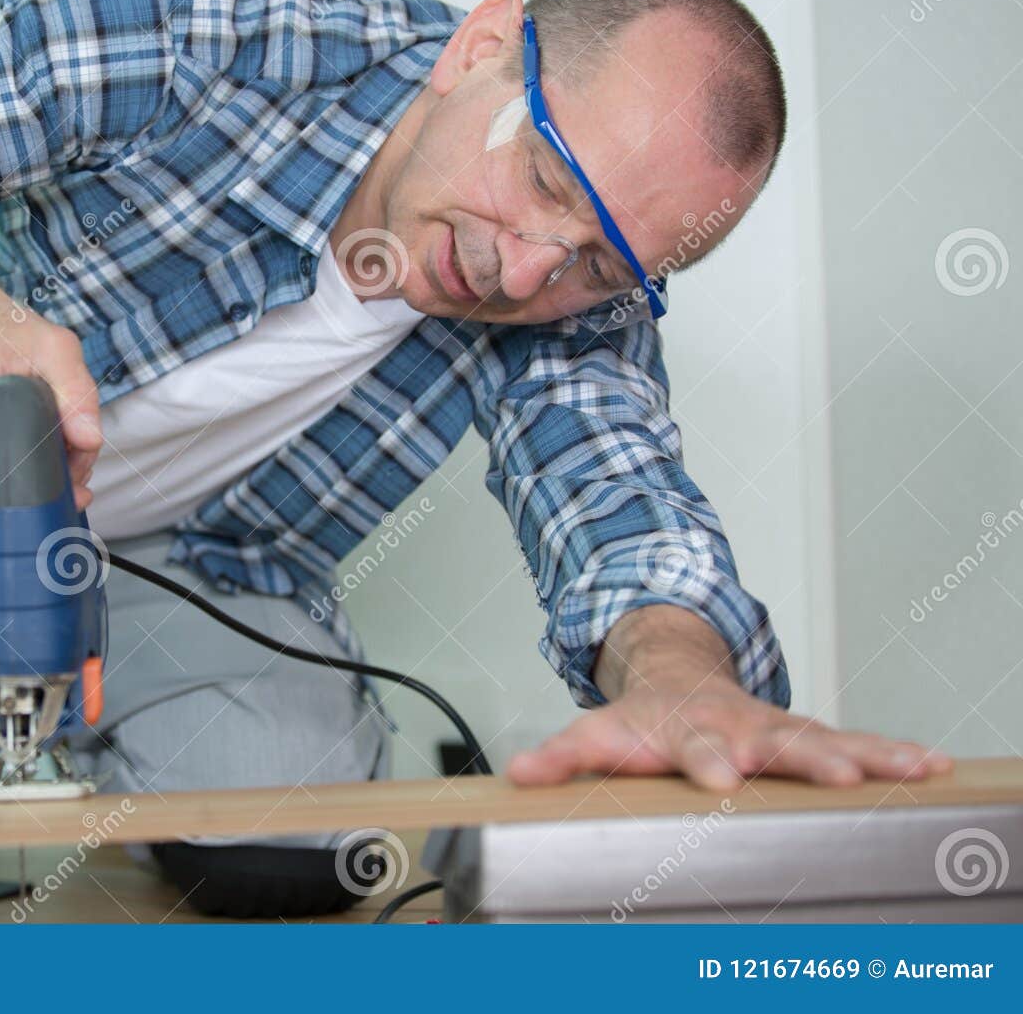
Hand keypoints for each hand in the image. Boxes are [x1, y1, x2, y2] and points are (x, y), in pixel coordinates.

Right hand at [0, 294, 102, 510]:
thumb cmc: (7, 331)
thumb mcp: (54, 345)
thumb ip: (77, 390)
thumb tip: (88, 442)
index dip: (36, 486)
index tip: (72, 482)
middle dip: (37, 485)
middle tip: (73, 464)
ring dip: (23, 481)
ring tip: (54, 451)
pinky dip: (5, 472)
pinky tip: (28, 451)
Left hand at [507, 675, 954, 790]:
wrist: (675, 676)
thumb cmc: (642, 720)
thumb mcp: (598, 734)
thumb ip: (563, 757)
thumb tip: (519, 775)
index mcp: (685, 729)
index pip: (695, 747)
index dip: (708, 760)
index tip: (722, 776)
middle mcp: (736, 725)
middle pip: (772, 741)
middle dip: (801, 756)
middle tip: (835, 774)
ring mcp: (775, 729)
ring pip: (824, 738)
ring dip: (863, 753)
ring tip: (903, 767)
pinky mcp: (807, 735)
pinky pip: (855, 742)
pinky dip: (892, 752)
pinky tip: (931, 764)